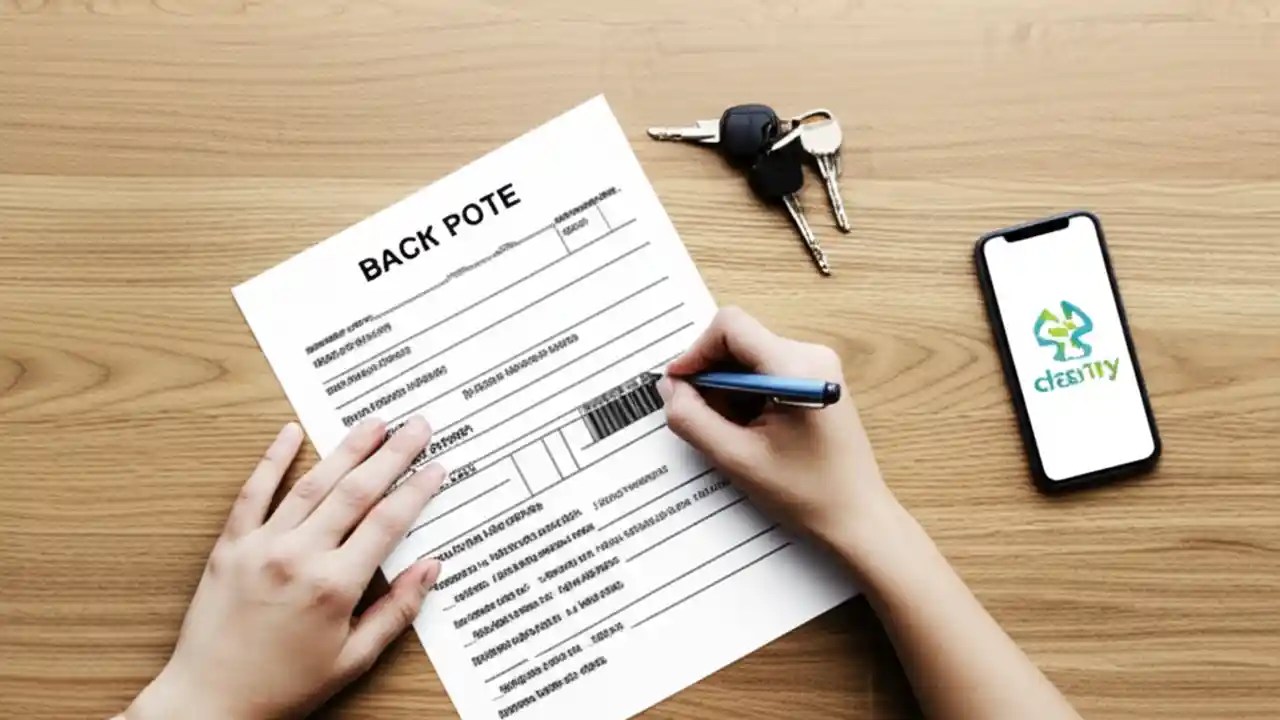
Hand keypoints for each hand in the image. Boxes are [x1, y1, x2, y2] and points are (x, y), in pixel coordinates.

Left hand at [124, 417, 444, 719]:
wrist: (211, 703)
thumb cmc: (283, 688)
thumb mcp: (353, 659)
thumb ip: (397, 611)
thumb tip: (431, 569)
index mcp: (334, 586)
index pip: (389, 522)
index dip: (417, 490)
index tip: (437, 468)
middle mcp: (299, 557)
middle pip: (357, 491)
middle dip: (392, 454)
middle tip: (416, 426)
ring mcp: (261, 547)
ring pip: (313, 484)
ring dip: (347, 449)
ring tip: (373, 423)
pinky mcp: (230, 548)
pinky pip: (253, 493)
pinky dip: (272, 459)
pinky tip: (289, 433)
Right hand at [658, 307, 897, 565]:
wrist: (856, 516)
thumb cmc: (807, 492)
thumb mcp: (736, 458)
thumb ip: (693, 419)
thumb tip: (671, 388)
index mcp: (795, 367)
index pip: (730, 326)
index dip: (696, 353)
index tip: (681, 387)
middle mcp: (811, 356)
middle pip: (738, 342)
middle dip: (713, 378)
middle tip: (707, 422)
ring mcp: (817, 366)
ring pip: (749, 358)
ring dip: (730, 391)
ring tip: (736, 434)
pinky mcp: (816, 380)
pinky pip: (766, 371)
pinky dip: (747, 396)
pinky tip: (753, 431)